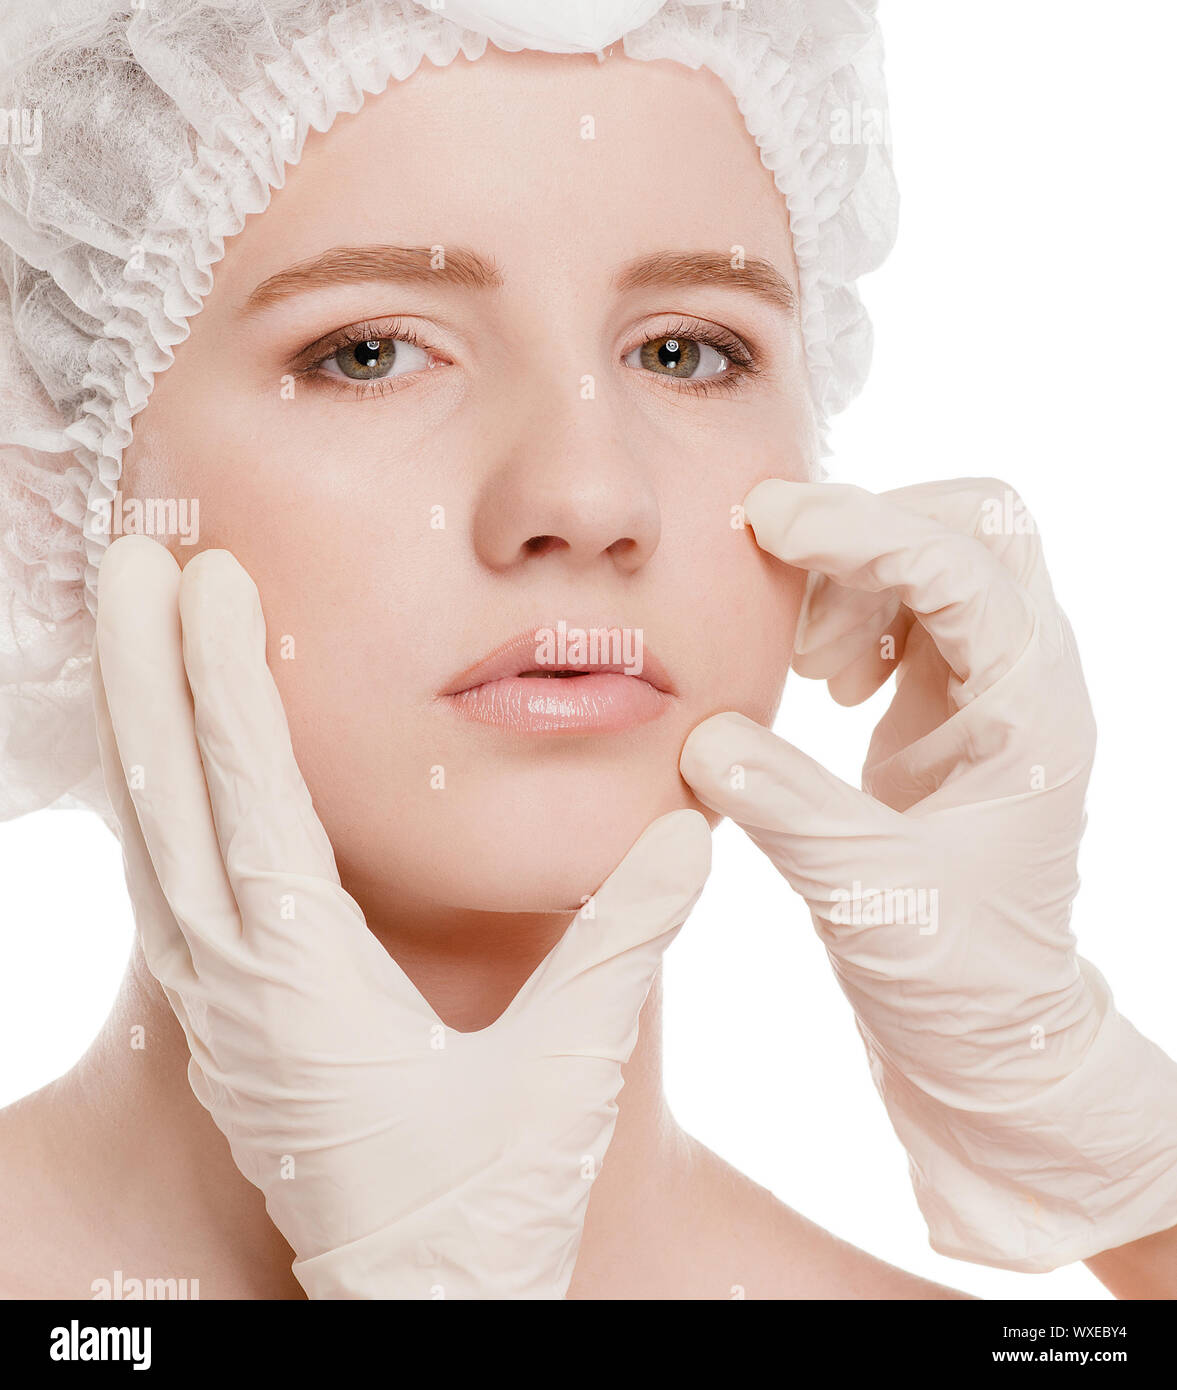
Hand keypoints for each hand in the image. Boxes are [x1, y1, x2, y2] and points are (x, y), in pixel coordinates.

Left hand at [94, 535, 709, 1298]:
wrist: (423, 1308)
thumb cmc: (482, 1204)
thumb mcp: (566, 1070)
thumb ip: (625, 943)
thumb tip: (686, 830)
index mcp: (299, 980)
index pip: (246, 793)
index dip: (222, 676)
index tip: (206, 577)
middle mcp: (232, 983)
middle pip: (164, 797)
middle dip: (145, 669)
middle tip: (133, 555)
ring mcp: (217, 1006)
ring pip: (153, 836)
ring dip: (143, 725)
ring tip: (138, 630)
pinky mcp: (228, 1022)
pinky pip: (169, 883)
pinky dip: (162, 799)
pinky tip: (170, 765)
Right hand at [680, 477, 1176, 1271]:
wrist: (990, 1038)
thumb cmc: (957, 981)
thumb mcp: (869, 899)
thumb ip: (786, 808)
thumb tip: (703, 730)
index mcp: (1034, 711)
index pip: (961, 566)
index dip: (861, 528)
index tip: (766, 523)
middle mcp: (1025, 680)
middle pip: (972, 527)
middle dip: (869, 528)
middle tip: (780, 574)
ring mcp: (991, 689)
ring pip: (932, 560)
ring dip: (852, 576)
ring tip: (802, 662)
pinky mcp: (950, 709)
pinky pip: (905, 610)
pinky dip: (850, 612)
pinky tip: (816, 679)